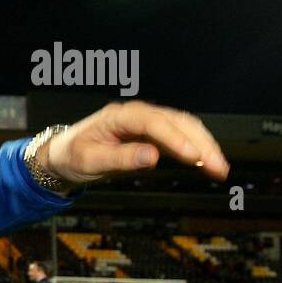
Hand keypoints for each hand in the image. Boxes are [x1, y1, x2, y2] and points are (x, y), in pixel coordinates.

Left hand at [43, 101, 228, 184]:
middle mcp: (136, 115)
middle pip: (177, 122)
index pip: (153, 122)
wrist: (62, 154)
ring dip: (204, 145)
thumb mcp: (90, 161)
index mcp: (119, 116)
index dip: (175, 139)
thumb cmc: (72, 155)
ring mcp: (146, 123)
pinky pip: (180, 137)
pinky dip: (196, 148)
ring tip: (219, 168)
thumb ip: (120, 159)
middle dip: (200, 143)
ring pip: (184, 127)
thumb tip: (152, 157)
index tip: (193, 157)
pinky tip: (207, 163)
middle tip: (217, 167)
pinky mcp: (152, 134)